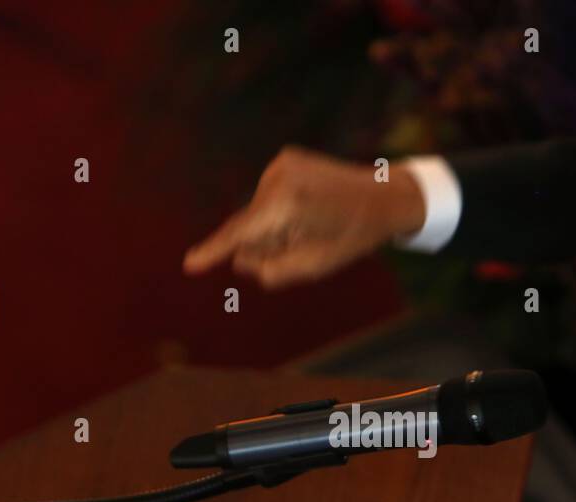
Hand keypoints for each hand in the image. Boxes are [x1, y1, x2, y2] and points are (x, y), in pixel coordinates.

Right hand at [182, 146, 425, 288]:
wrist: (385, 195)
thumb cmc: (352, 236)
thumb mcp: (315, 265)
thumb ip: (272, 270)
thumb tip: (241, 261)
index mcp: (287, 204)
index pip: (241, 233)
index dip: (214, 252)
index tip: (190, 265)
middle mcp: (278, 177)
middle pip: (250, 227)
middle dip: (264, 244)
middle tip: (303, 243)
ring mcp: (281, 163)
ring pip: (259, 213)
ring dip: (276, 227)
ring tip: (312, 225)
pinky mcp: (286, 157)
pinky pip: (269, 196)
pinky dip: (281, 210)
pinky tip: (309, 211)